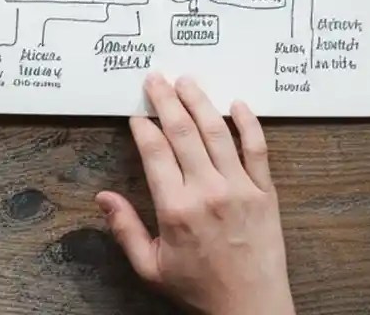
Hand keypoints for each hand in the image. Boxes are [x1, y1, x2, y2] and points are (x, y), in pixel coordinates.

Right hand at [96, 74, 293, 314]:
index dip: (143, 128)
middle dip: (166, 101)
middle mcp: (208, 192)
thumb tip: (103, 197)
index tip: (135, 114)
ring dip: (201, 103)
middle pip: (184, 133)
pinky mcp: (266, 194)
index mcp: (176, 209)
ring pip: (218, 133)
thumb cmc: (198, 289)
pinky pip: (258, 150)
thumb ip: (124, 229)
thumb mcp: (149, 267)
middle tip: (156, 78)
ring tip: (188, 82)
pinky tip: (238, 104)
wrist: (252, 309)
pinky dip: (248, 124)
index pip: (155, 152)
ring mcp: (241, 189)